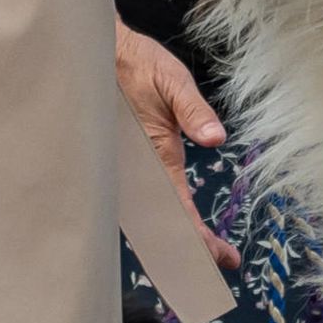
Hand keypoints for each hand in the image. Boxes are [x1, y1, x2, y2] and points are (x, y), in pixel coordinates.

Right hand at [114, 20, 240, 273]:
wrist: (97, 56)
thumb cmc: (136, 65)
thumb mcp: (172, 81)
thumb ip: (193, 111)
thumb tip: (216, 139)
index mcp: (155, 154)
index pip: (180, 210)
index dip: (202, 240)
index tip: (225, 260)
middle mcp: (139, 172)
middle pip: (166, 225)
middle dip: (192, 251)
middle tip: (221, 265)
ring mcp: (128, 173)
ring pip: (151, 219)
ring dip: (175, 238)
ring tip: (204, 255)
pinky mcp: (124, 166)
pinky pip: (141, 203)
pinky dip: (160, 220)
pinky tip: (175, 225)